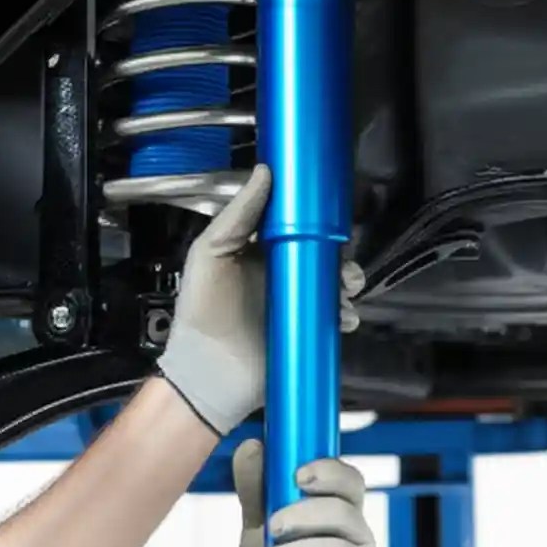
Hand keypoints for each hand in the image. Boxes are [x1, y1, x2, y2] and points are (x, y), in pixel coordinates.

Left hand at [157, 164, 365, 434]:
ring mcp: (293, 304)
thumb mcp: (211, 253)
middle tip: (340, 260)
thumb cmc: (200, 314)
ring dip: (347, 282)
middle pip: (320, 255)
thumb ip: (238, 214)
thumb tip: (264, 173)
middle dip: (337, 254)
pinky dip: (346, 314)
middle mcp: (278, 275)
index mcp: (256, 252)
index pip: (292, 226)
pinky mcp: (304, 331)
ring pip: (333, 284)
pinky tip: (343, 315)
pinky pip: (335, 318)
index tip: (325, 211)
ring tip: (345, 288)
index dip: (311, 218)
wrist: (207, 374)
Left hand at [233, 440, 375, 546]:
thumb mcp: (258, 526)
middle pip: (347, 511)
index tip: (297, 476)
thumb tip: (253, 446)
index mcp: (339, 510)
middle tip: (273, 525)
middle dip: (306, 514)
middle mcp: (357, 537)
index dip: (329, 471)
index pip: (350, 480)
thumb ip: (256, 488)